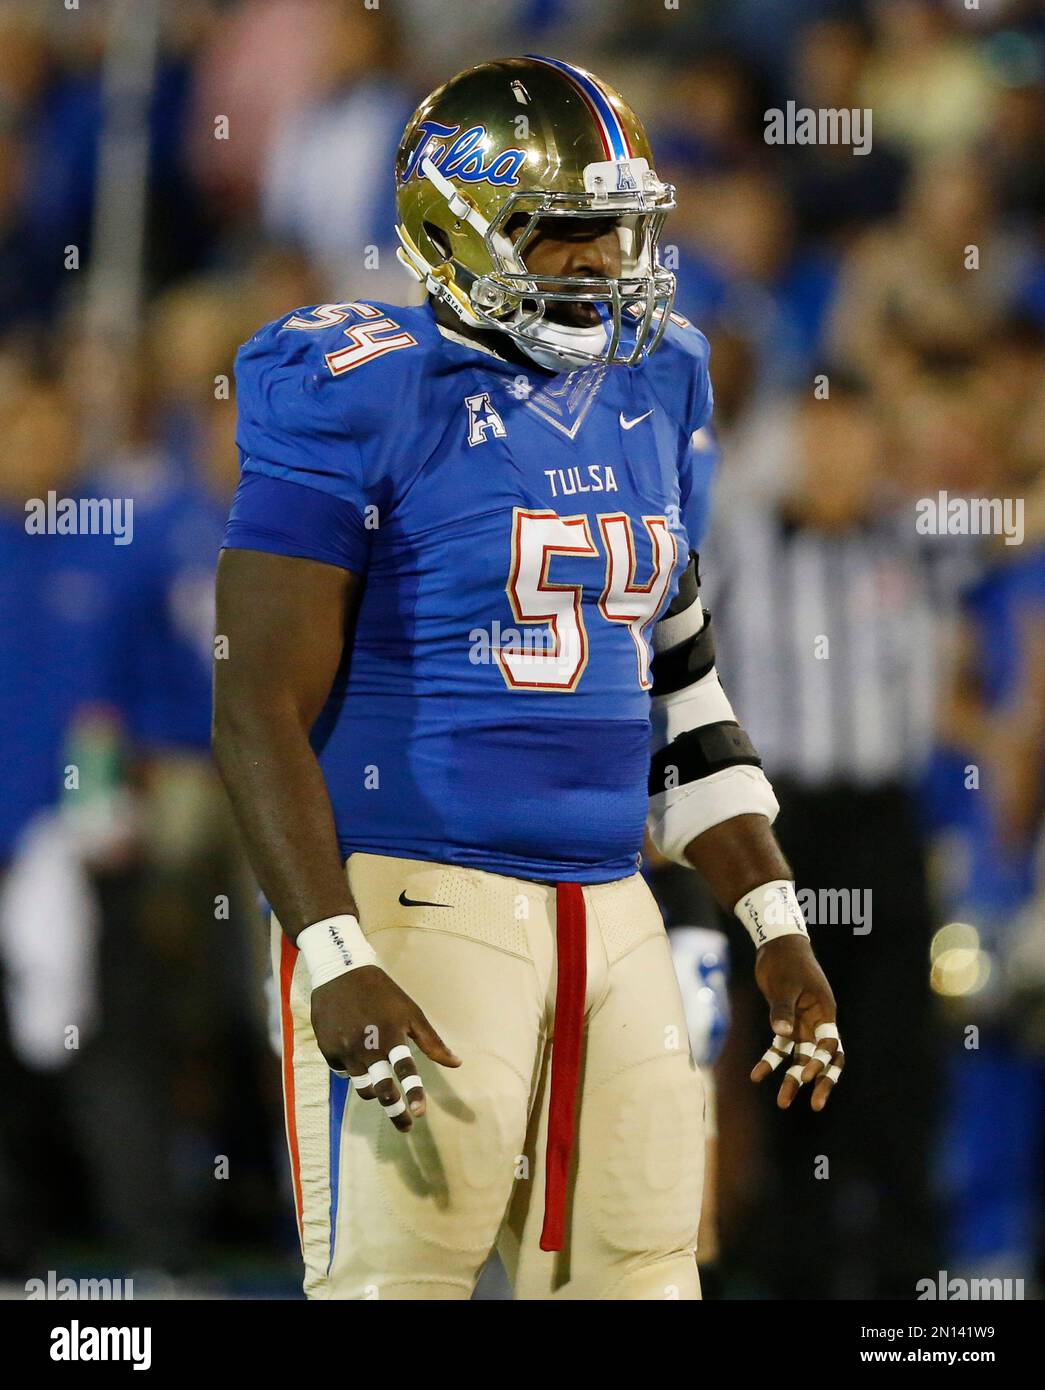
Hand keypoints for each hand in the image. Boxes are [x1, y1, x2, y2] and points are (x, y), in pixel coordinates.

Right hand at [311, 965, 460, 1131]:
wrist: (340, 972)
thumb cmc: (382, 992)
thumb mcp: (411, 1011)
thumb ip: (431, 1041)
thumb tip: (457, 1064)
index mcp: (390, 1035)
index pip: (404, 1071)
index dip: (412, 1094)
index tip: (419, 1114)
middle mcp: (366, 1046)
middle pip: (381, 1089)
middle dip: (394, 1110)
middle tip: (405, 1125)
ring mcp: (344, 1049)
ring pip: (362, 1085)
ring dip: (375, 1093)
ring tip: (384, 1094)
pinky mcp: (327, 1049)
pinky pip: (343, 1072)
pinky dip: (354, 1072)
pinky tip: (359, 1062)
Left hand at [751, 935, 843, 1110]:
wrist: (775, 945)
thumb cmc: (786, 961)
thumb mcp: (785, 985)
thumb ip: (783, 1010)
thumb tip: (781, 1034)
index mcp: (825, 1012)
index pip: (831, 1045)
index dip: (822, 1063)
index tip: (807, 1077)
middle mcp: (817, 1022)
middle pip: (823, 1058)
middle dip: (819, 1081)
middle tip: (814, 1105)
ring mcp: (802, 1024)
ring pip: (801, 1057)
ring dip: (791, 1079)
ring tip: (782, 1103)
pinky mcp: (785, 1022)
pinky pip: (780, 1046)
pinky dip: (770, 1060)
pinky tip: (757, 1075)